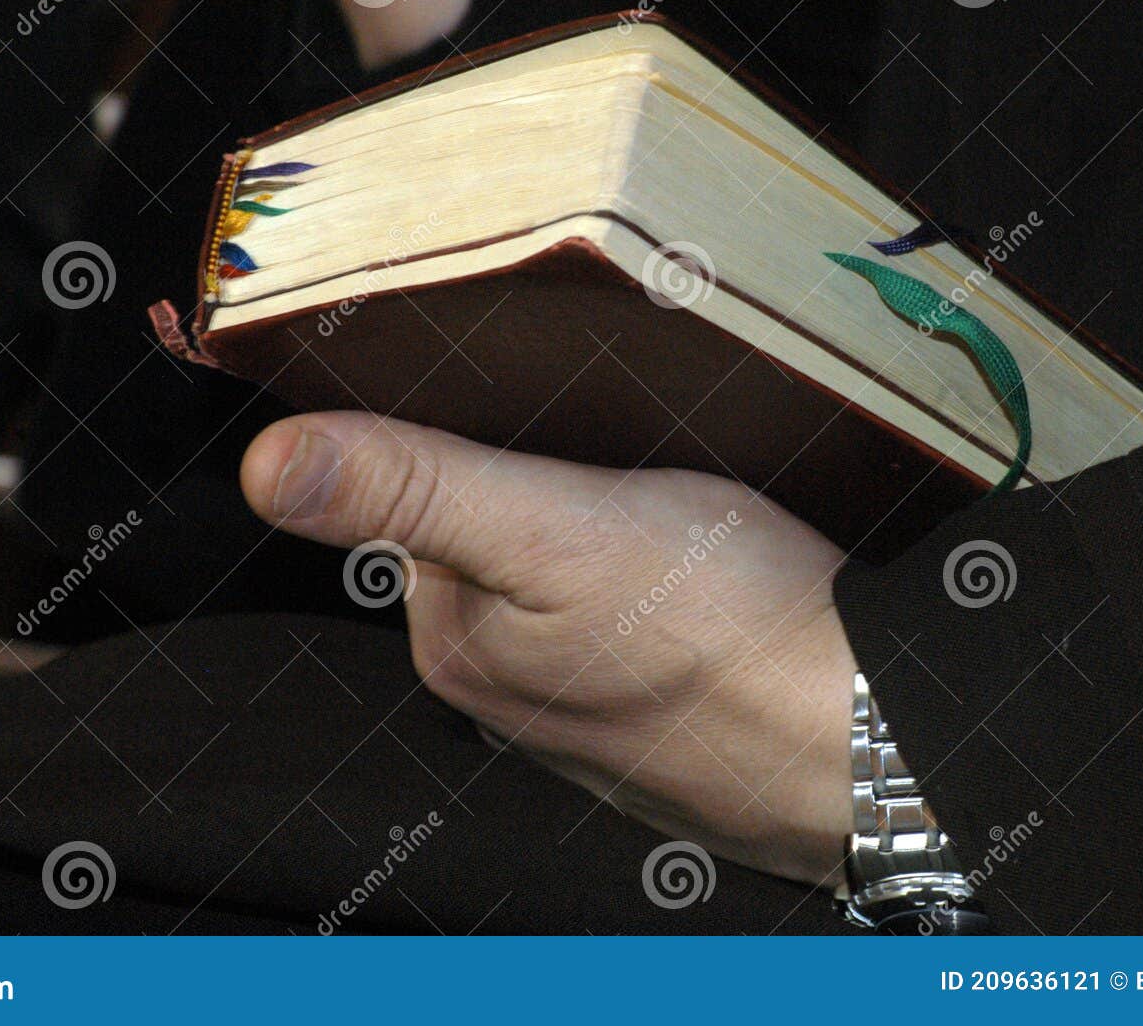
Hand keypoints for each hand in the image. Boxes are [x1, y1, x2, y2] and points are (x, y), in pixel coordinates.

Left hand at [241, 413, 858, 886]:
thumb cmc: (726, 628)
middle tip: (621, 448)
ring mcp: (582, 718)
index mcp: (455, 640)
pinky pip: (624, 633)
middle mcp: (502, 693)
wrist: (875, 739)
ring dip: (600, 542)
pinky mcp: (655, 726)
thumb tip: (267, 466)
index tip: (537, 402)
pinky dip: (649, 595)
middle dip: (539, 489)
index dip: (472, 437)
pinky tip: (703, 579)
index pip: (419, 506)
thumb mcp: (555, 526)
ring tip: (672, 508)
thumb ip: (416, 488)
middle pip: (492, 549)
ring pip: (563, 591)